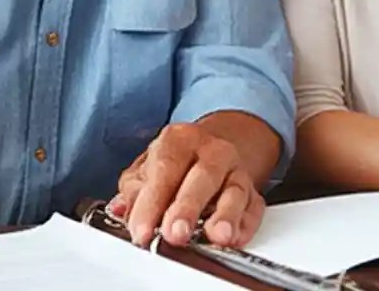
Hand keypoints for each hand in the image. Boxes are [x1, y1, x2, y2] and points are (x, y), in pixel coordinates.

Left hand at [111, 123, 263, 248]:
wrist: (210, 151)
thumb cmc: (173, 164)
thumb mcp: (145, 170)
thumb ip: (135, 191)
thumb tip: (124, 212)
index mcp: (180, 140)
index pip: (165, 168)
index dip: (152, 202)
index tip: (141, 230)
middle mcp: (212, 151)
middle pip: (203, 176)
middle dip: (188, 207)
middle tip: (175, 234)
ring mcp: (236, 171)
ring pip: (235, 191)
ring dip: (226, 216)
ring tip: (215, 236)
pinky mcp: (253, 193)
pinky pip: (254, 209)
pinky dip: (246, 225)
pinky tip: (234, 238)